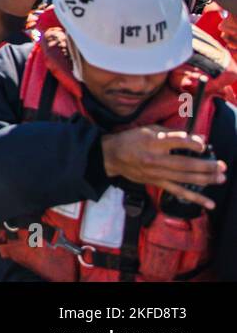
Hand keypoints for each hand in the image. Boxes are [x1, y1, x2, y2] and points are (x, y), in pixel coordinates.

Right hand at [101, 126, 226, 210]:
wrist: (111, 156)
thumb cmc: (131, 140)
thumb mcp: (148, 129)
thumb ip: (172, 132)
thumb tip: (197, 138)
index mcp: (153, 141)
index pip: (178, 142)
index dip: (194, 144)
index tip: (203, 145)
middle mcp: (156, 158)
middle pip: (186, 163)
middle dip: (207, 165)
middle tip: (222, 165)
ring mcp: (157, 173)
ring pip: (186, 178)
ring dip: (206, 179)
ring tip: (221, 178)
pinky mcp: (157, 182)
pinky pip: (179, 192)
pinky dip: (195, 198)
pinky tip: (209, 203)